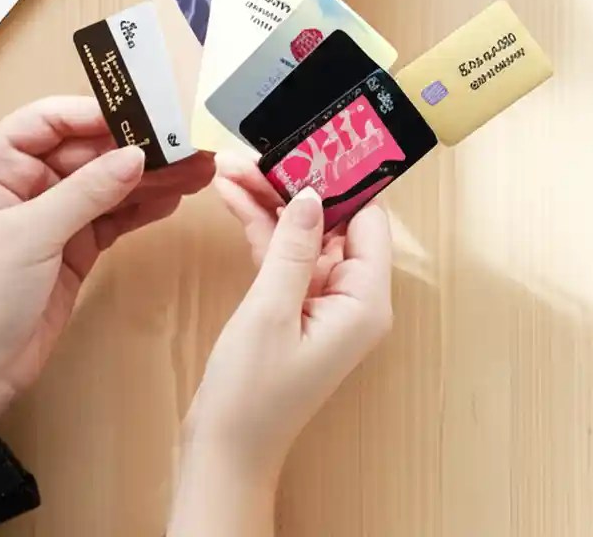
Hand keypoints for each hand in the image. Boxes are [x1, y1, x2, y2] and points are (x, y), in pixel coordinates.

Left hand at [0, 96, 213, 425]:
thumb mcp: (31, 235)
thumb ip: (86, 192)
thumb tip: (135, 156)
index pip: (48, 122)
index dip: (95, 116)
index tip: (144, 117)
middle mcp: (20, 183)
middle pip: (86, 151)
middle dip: (135, 149)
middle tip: (186, 146)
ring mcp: (51, 216)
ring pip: (106, 184)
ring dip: (149, 178)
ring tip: (197, 171)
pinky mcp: (73, 246)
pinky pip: (112, 216)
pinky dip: (141, 208)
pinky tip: (174, 197)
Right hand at [188, 154, 393, 477]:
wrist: (224, 450)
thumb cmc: (251, 395)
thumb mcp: (270, 310)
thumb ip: (292, 247)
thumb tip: (311, 194)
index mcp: (365, 302)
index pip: (367, 222)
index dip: (342, 181)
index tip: (316, 143)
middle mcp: (353, 300)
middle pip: (333, 224)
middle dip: (294, 186)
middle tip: (260, 153)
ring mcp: (324, 304)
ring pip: (303, 236)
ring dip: (270, 203)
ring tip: (234, 168)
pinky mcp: (296, 309)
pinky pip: (285, 258)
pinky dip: (261, 231)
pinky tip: (234, 200)